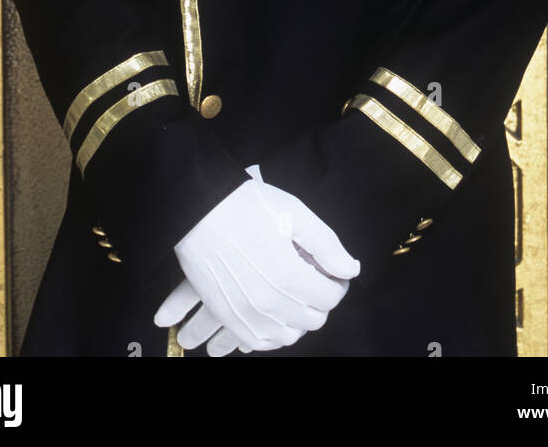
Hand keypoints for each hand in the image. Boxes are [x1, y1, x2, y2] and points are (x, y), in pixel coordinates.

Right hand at [154, 170, 359, 355]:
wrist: (197, 208)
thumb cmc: (246, 205)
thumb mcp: (294, 213)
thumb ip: (327, 245)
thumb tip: (350, 270)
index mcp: (290, 276)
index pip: (330, 298)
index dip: (337, 283)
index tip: (331, 271)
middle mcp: (270, 303)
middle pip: (312, 320)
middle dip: (319, 300)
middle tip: (313, 279)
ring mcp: (246, 314)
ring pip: (288, 336)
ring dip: (298, 319)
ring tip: (294, 296)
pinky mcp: (227, 316)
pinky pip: (258, 343)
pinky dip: (271, 334)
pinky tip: (273, 315)